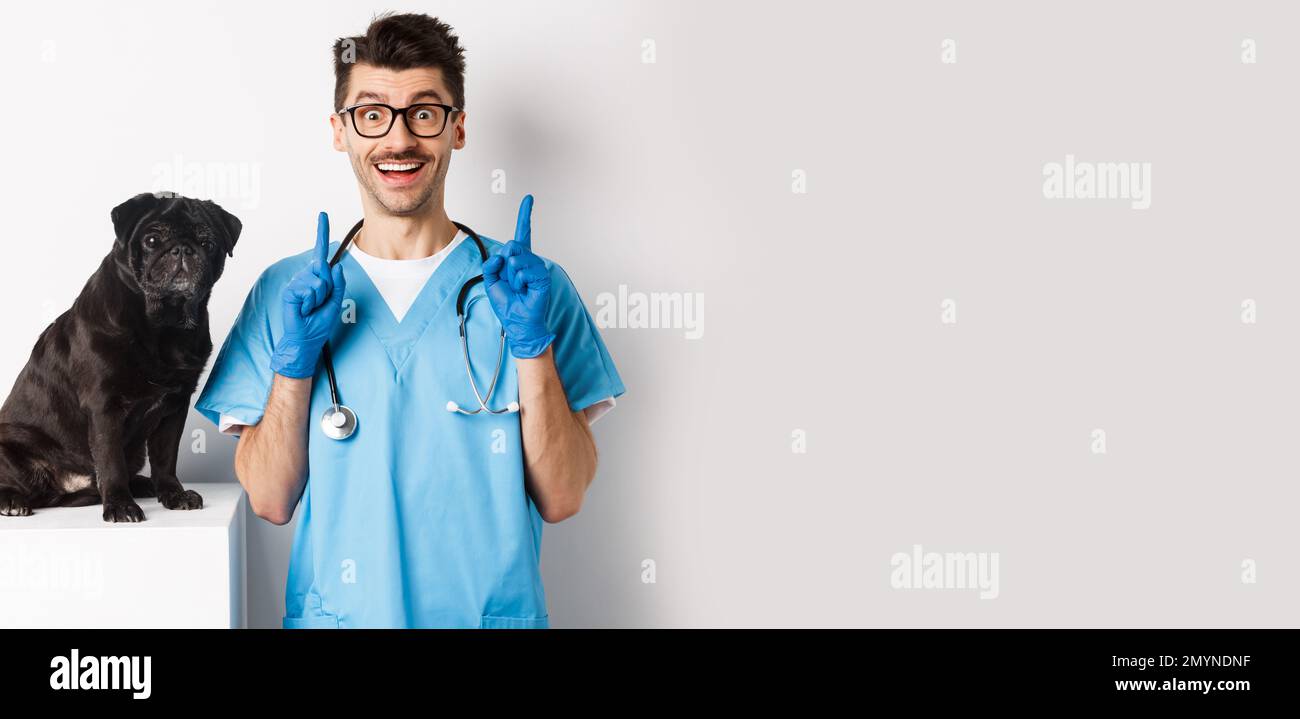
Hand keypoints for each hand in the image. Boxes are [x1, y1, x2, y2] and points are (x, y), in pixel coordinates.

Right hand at [269, 212, 346, 377]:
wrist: (306, 338)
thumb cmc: (320, 321)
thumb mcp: (336, 301)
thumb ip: (339, 283)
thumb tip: (336, 267)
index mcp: (318, 277)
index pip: (320, 252)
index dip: (322, 232)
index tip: (323, 215)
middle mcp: (306, 276)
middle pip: (324, 270)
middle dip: (328, 289)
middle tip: (320, 303)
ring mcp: (297, 282)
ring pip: (319, 281)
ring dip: (320, 298)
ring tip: (312, 307)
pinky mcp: (290, 291)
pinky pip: (309, 290)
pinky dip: (311, 302)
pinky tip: (304, 309)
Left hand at [482, 194, 555, 358]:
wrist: (518, 321)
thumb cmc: (508, 304)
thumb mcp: (490, 281)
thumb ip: (490, 265)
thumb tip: (502, 256)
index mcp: (518, 260)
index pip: (522, 233)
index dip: (525, 215)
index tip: (529, 198)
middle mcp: (530, 260)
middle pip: (512, 246)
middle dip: (504, 265)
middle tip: (510, 282)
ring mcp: (537, 268)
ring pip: (516, 259)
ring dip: (511, 276)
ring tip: (518, 288)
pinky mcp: (542, 277)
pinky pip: (523, 271)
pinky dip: (519, 282)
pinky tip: (524, 290)